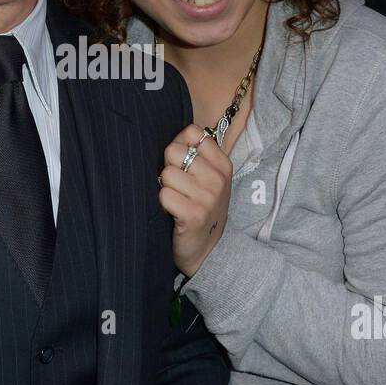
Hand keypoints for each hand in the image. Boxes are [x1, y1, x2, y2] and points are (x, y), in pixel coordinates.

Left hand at [159, 124, 231, 276]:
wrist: (207, 251)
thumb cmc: (203, 209)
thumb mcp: (210, 180)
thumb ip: (197, 156)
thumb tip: (176, 137)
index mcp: (222, 165)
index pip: (193, 133)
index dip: (179, 144)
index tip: (181, 162)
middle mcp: (217, 179)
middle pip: (174, 151)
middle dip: (168, 167)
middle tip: (176, 185)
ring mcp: (207, 197)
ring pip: (166, 174)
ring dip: (165, 188)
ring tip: (176, 200)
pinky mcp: (192, 215)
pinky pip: (164, 195)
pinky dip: (163, 204)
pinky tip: (173, 212)